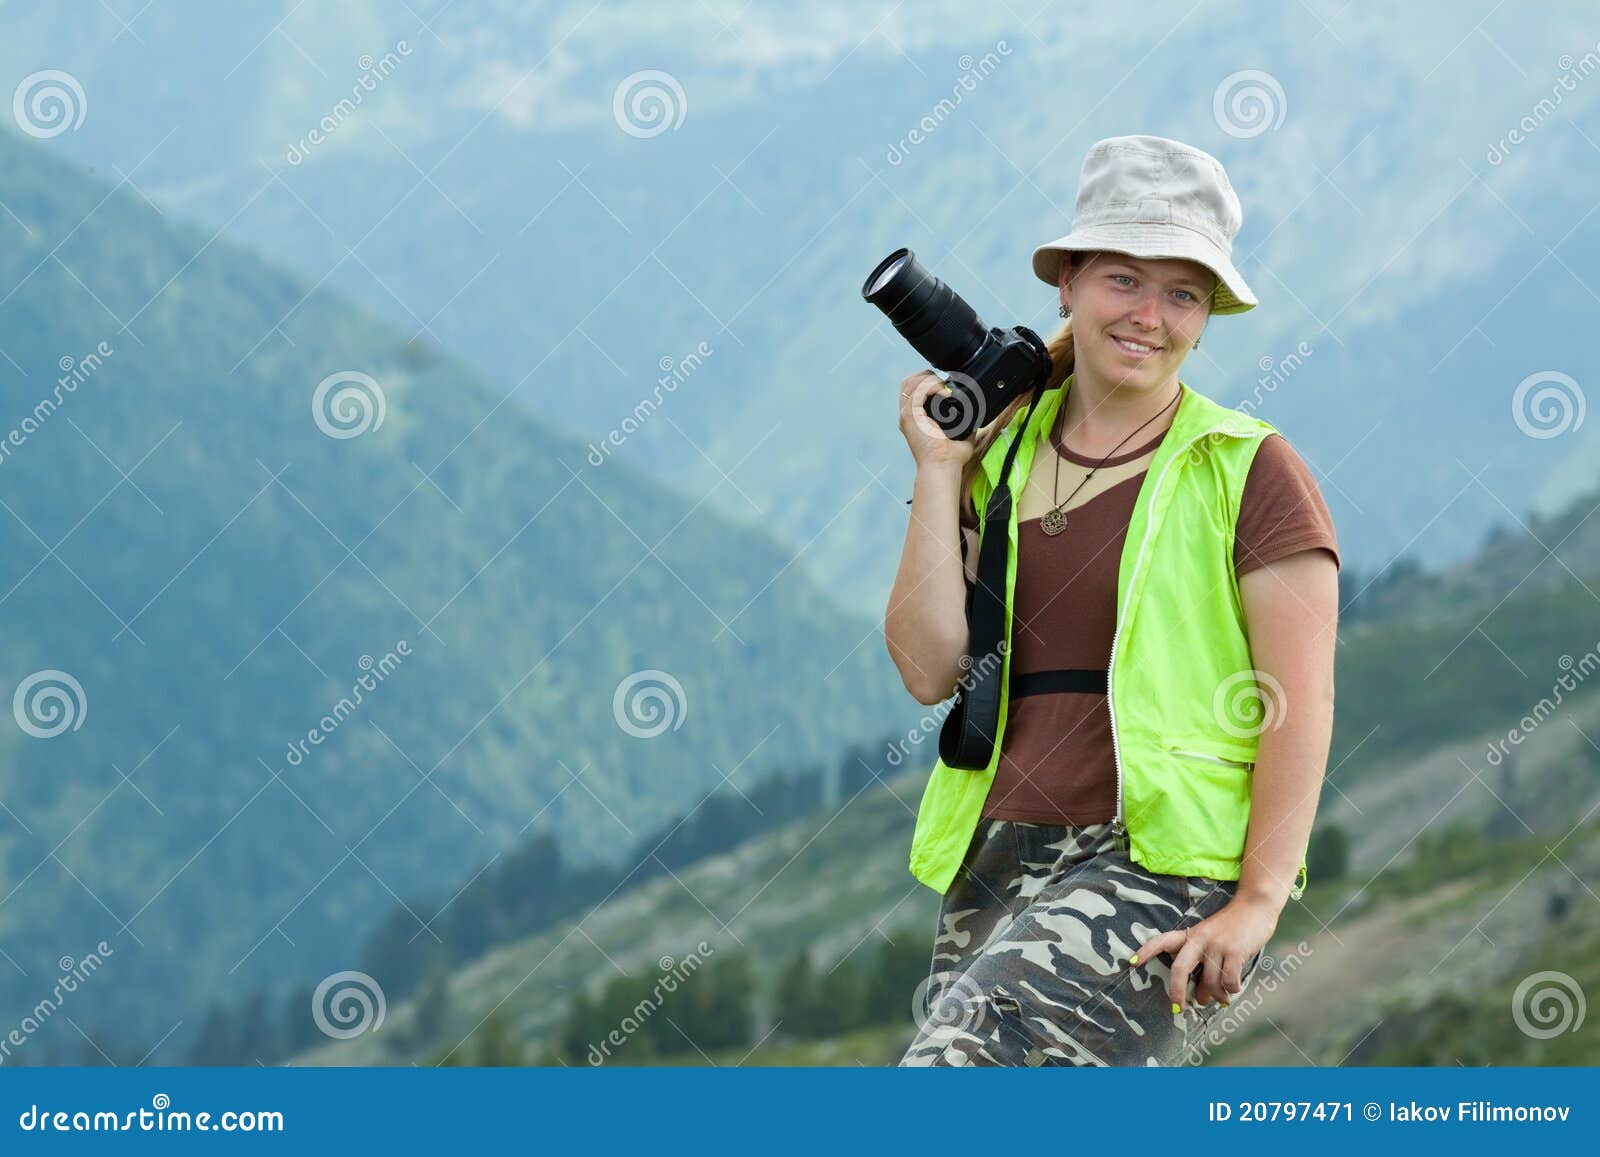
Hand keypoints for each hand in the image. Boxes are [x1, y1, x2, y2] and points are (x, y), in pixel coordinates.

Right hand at [897, 369, 981, 468]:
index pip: (913, 390)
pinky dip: (931, 386)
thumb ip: (966, 426)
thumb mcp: (960, 436)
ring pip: (910, 382)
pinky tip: (943, 392)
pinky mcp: (909, 415)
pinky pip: (917, 391)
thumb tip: (976, 419)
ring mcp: (907, 414)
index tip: (944, 385)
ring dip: (928, 379)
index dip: (927, 381)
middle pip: (908, 382)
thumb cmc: (950, 458)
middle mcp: (908, 415)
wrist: (942, 466)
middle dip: (926, 376)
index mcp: (915, 419)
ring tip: (942, 386)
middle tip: (942, 382)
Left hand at [1130, 891, 1278, 1011]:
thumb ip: (1205, 968)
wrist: (1254, 905)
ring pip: (1209, 981)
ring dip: (1216, 996)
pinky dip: (1232, 989)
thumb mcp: (1213, 942)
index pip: (1163, 940)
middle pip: (1180, 968)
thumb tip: (1201, 999)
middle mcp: (1200, 939)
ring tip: (1223, 999)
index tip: (1132, 962)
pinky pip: (1229, 980)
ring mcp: (1216, 945)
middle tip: (1177, 1008)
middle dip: (1176, 991)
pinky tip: (1234, 989)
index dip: (1146, 951)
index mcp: (1190, 934)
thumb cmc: (1233, 927)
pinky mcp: (1235, 951)